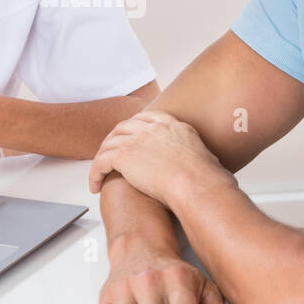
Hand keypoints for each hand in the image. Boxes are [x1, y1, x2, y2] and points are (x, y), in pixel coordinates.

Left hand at [88, 110, 234, 208]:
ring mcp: (136, 140)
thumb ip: (197, 158)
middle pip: (124, 127)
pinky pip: (101, 162)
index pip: (146, 119)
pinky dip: (95, 173)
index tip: (130, 136)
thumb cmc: (206, 179)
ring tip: (100, 171)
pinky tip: (95, 185)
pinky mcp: (123, 156)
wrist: (196, 183)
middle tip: (109, 153)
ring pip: (109, 144)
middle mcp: (152, 128)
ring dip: (102, 158)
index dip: (134, 127)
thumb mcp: (205, 159)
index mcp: (172, 125)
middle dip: (114, 139)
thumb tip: (208, 168)